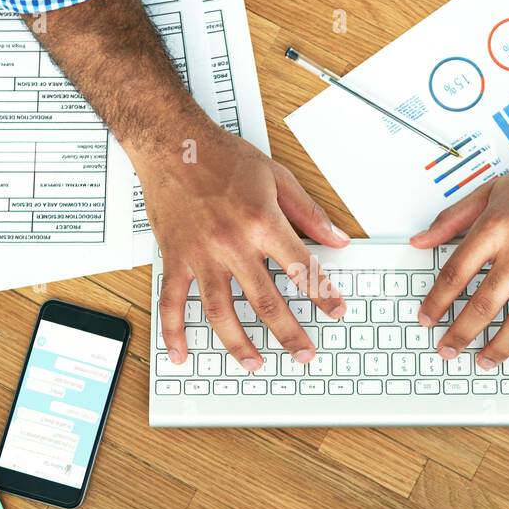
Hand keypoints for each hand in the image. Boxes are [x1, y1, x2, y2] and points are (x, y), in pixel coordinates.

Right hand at [142, 120, 348, 370]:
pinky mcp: (175, 259)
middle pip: (265, 301)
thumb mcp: (276, 177)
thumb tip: (338, 240)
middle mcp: (232, 245)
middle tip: (305, 355)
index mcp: (262, 223)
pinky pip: (172, 302)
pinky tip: (182, 354)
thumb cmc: (222, 157)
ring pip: (221, 311)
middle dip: (289, 333)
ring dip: (239, 344)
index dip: (323, 294)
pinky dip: (174, 332)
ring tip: (255, 364)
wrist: (171, 144)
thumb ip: (308, 213)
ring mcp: (201, 256)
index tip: (336, 312)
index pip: (301, 269)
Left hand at [412, 143, 508, 366]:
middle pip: (483, 304)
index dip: (436, 301)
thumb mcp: (492, 189)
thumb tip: (420, 240)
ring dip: (500, 347)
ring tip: (484, 361)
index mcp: (497, 227)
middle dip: (460, 334)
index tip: (427, 319)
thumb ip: (453, 217)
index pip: (455, 273)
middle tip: (447, 349)